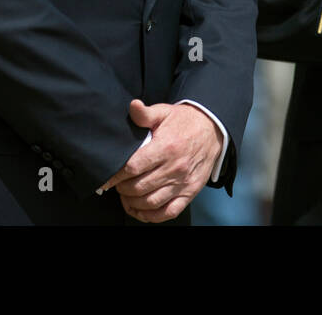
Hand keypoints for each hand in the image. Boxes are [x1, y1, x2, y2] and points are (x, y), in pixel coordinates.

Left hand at [99, 99, 220, 222]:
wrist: (212, 129)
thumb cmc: (184, 122)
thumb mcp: (164, 112)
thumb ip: (145, 113)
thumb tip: (133, 106)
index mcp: (166, 147)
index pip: (134, 167)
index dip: (117, 175)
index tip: (108, 177)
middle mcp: (175, 168)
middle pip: (140, 187)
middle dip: (122, 189)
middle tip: (117, 185)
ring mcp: (183, 182)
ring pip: (152, 202)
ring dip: (134, 203)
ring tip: (126, 197)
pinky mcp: (190, 192)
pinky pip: (169, 212)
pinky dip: (152, 216)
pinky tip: (142, 211)